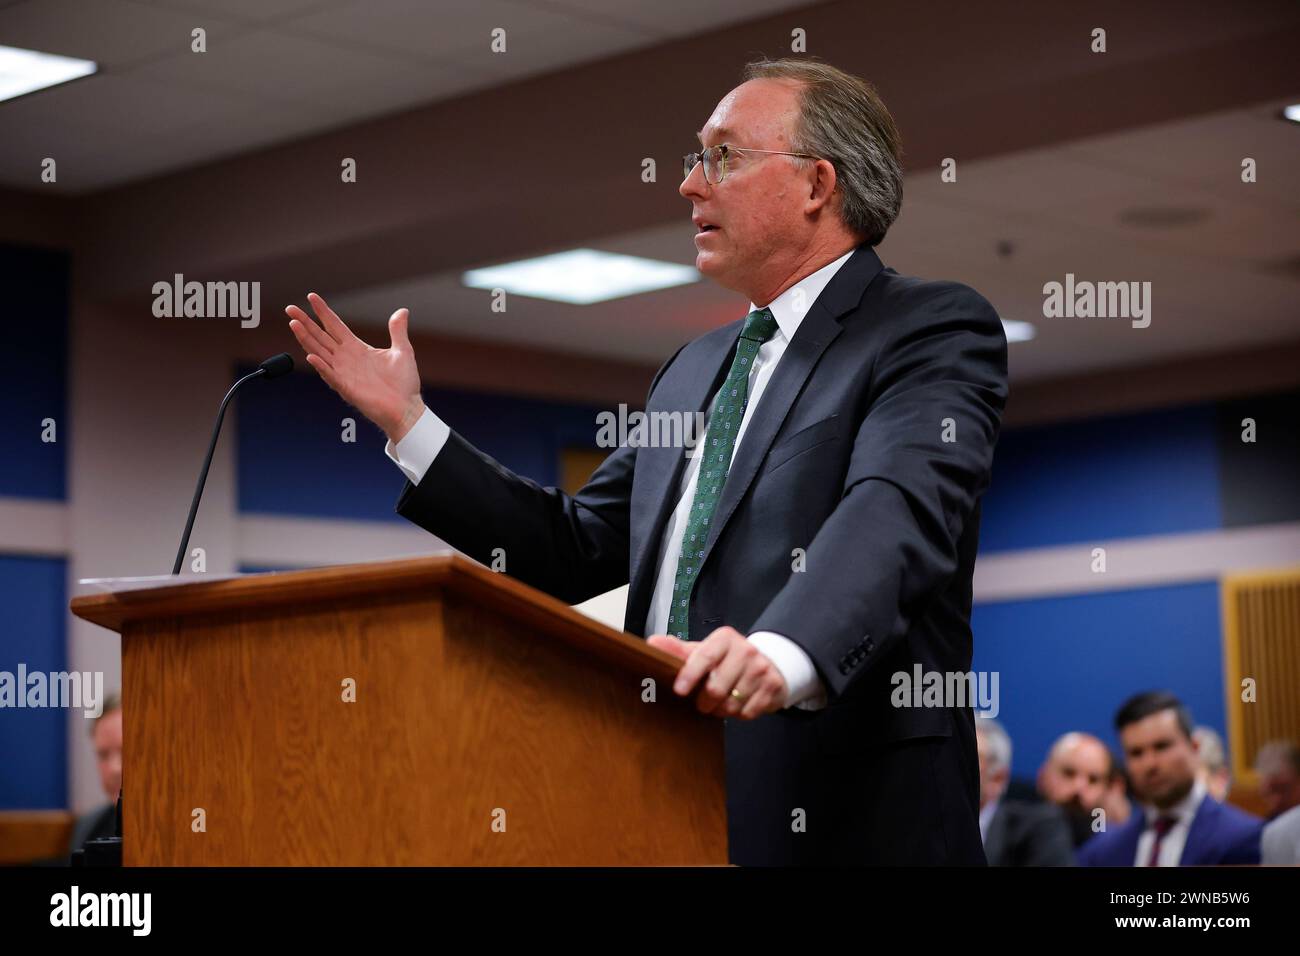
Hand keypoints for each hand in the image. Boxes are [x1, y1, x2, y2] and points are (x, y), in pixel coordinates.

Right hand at [286, 292, 424, 442]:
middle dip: (305, 322)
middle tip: (290, 308)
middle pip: (320, 336)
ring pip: (319, 352)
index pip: (334, 326)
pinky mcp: (347, 388)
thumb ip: (397, 331)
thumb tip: (402, 311)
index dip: (323, 312)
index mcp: (357, 348)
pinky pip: (330, 376)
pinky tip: (311, 357)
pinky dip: (321, 366)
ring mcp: (344, 373)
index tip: (311, 297)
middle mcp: (346, 359)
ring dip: (306, 339)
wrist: (407, 409)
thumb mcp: (402, 351)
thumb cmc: (404, 384)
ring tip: (294, 324)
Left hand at [647, 627, 787, 719]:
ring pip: (732, 703)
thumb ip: (678, 650)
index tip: (679, 690)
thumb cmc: (728, 659)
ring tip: (720, 703)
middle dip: (705, 702)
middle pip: (716, 688)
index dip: (690, 675)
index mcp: (725, 638)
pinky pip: (748, 712)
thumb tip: (652, 642)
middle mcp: (745, 650)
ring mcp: (761, 668)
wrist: (769, 662)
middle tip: (702, 703)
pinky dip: (739, 714)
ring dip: (721, 710)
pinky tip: (738, 704)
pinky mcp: (773, 686)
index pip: (704, 657)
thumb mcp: (704, 651)